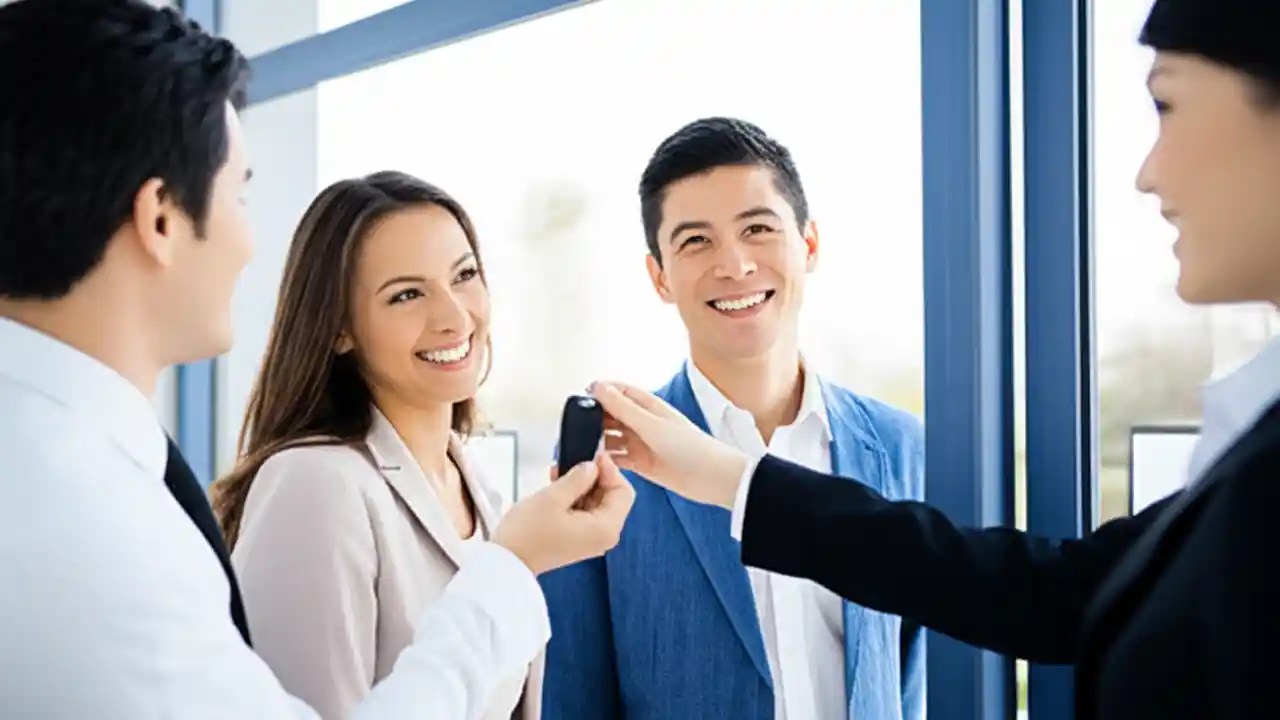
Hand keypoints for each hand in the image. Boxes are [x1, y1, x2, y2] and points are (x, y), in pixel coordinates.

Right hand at [493, 452, 634, 574]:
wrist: (508, 562)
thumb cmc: (528, 532)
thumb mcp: (553, 498)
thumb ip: (578, 478)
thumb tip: (592, 466)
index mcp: (605, 528)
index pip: (624, 491)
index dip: (610, 470)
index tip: (591, 456)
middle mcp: (604, 536)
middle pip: (613, 497)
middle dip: (595, 477)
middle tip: (574, 462)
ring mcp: (592, 539)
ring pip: (598, 503)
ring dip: (582, 485)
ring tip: (559, 474)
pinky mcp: (579, 539)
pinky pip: (586, 512)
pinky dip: (575, 497)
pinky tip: (557, 487)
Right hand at [591, 381, 748, 508]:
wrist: (711, 478)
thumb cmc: (689, 447)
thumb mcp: (651, 424)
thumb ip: (623, 408)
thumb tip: (598, 386)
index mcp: (650, 406)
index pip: (620, 392)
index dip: (602, 391)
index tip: (582, 394)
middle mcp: (644, 423)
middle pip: (613, 415)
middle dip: (596, 417)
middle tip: (576, 424)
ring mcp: (642, 444)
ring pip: (613, 437)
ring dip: (599, 440)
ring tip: (583, 444)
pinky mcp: (642, 464)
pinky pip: (618, 458)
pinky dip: (607, 458)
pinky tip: (595, 461)